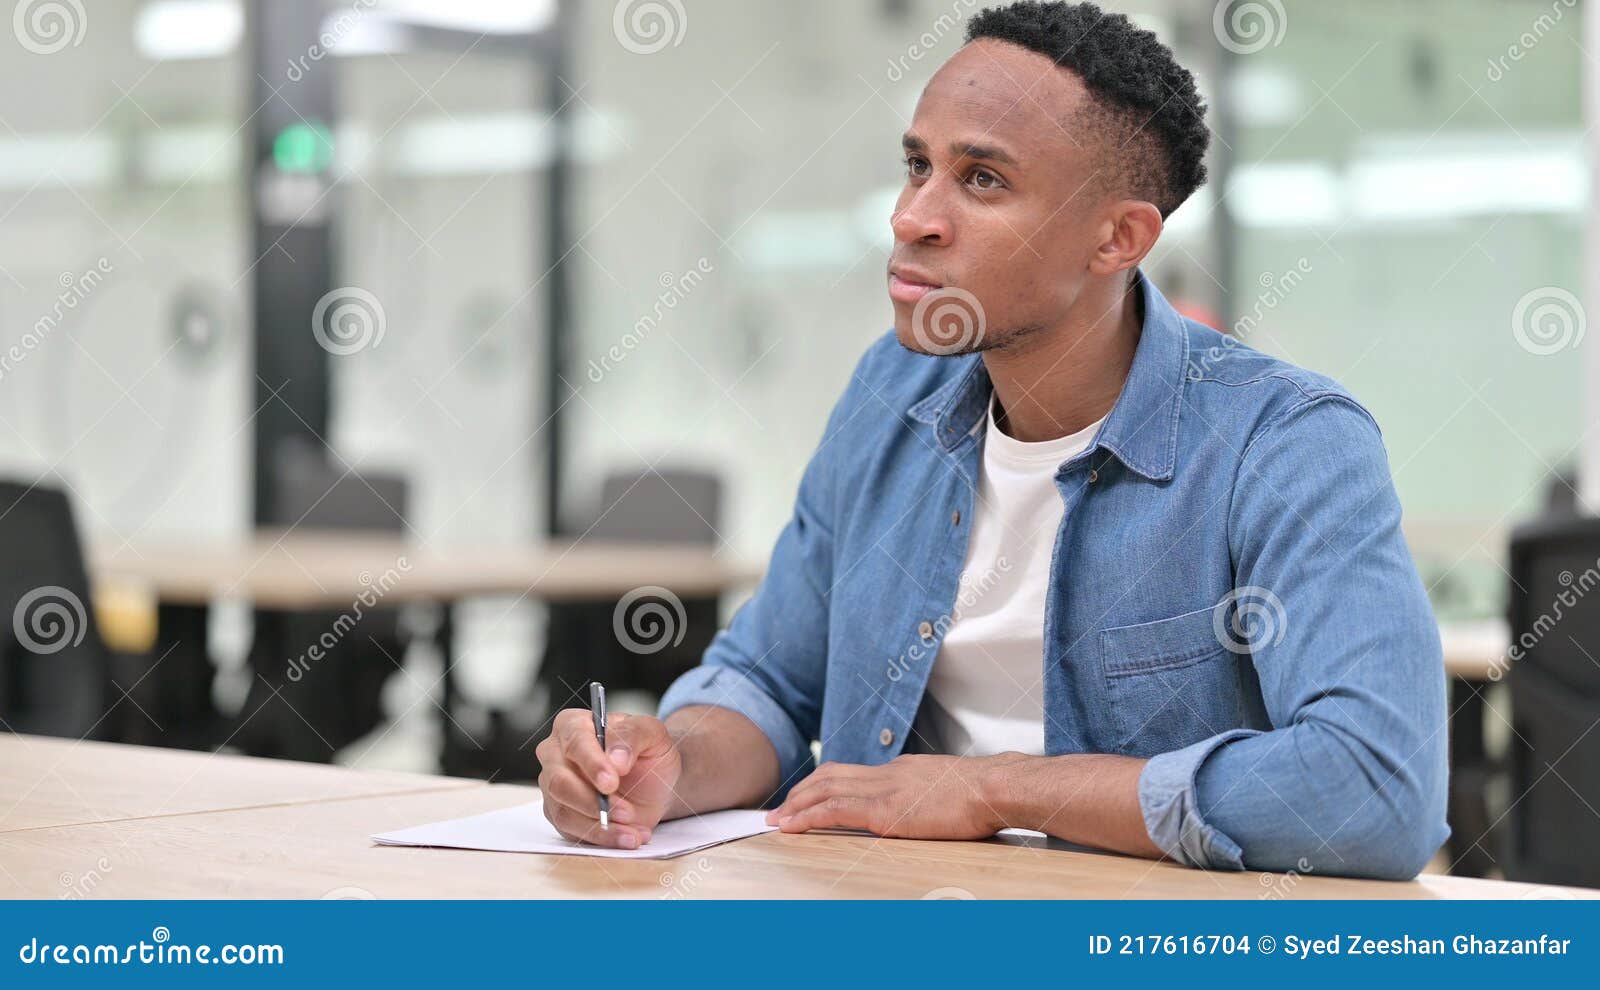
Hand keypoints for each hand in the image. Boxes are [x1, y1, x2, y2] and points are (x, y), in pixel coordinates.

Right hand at [535, 708, 682, 848]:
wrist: (654, 783)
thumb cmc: (647, 752)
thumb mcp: (651, 733)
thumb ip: (632, 736)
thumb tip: (615, 758)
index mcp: (573, 725)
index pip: (575, 742)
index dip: (592, 763)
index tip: (611, 782)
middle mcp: (555, 754)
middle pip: (559, 781)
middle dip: (593, 801)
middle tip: (626, 812)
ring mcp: (554, 787)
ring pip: (564, 811)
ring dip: (601, 825)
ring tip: (634, 830)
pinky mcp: (559, 815)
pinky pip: (573, 831)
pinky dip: (603, 838)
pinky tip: (628, 836)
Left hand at [764, 754, 1009, 838]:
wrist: (996, 787)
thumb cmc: (986, 795)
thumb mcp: (951, 790)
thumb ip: (931, 796)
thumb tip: (929, 809)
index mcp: (902, 770)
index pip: (853, 773)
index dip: (824, 784)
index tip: (807, 796)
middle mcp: (887, 774)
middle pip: (831, 775)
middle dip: (801, 792)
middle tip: (780, 809)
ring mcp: (885, 790)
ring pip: (825, 790)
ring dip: (796, 805)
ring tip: (776, 820)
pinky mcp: (885, 810)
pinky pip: (835, 810)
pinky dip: (808, 817)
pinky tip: (792, 827)